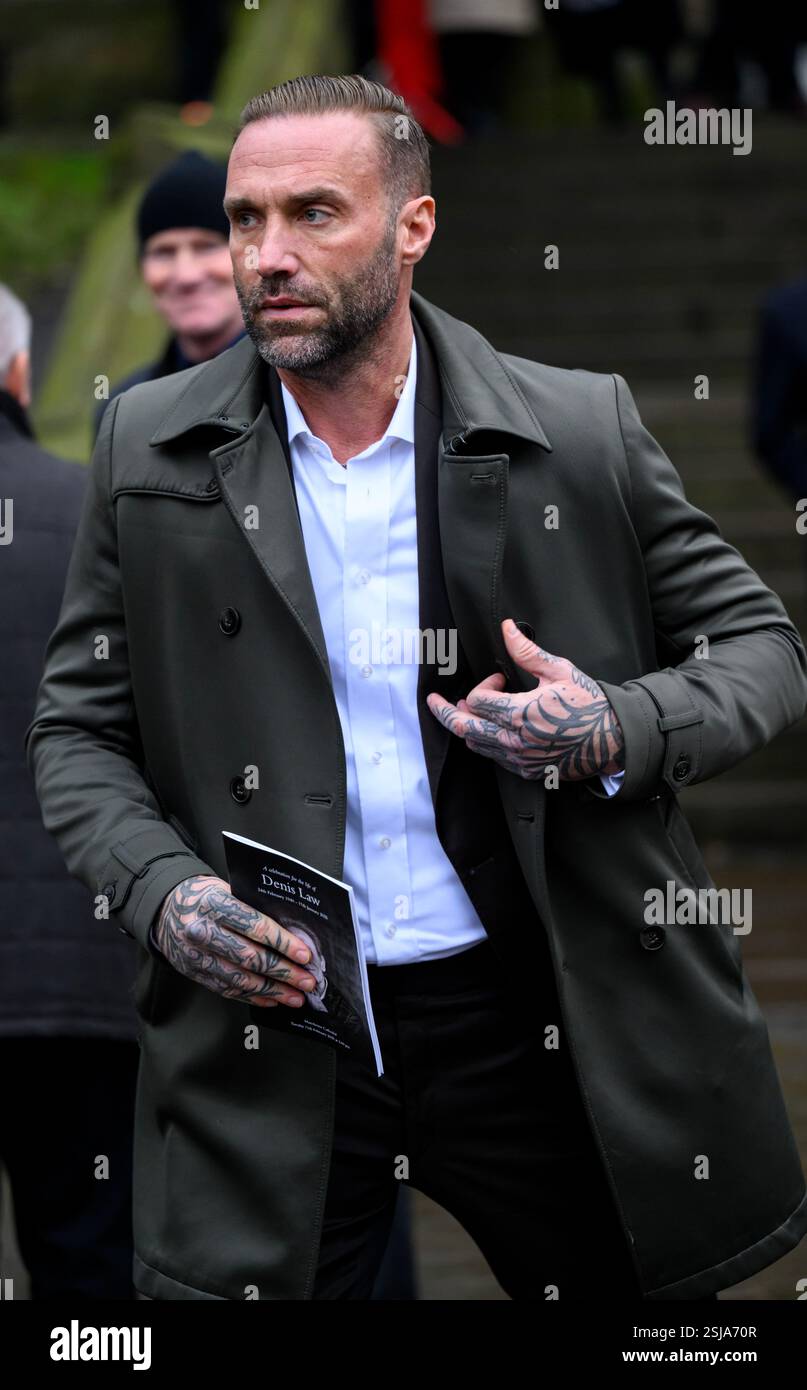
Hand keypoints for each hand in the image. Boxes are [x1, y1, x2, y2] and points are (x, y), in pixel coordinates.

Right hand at [154, 875, 319, 1007]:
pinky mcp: (194, 973)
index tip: (306, 955)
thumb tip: (296, 934)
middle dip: (284, 972)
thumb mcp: (229, 890)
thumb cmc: (208, 897)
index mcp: (215, 904)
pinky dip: (253, 996)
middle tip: (308, 981)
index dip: (284, 943)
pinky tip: (272, 999)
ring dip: (272, 990)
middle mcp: (202, 931)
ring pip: (240, 979)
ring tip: (296, 997)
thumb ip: (256, 909)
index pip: (256, 926)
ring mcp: (196, 955)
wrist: (167, 908)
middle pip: (251, 957)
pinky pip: (228, 990)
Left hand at [426, 618, 624, 781]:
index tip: (501, 677)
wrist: (615, 738)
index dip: (485, 684)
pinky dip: (487, 742)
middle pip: (464, 728)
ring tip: (466, 712)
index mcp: (520, 714)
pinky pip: (496, 758)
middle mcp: (515, 741)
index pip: (478, 701)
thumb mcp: (559, 670)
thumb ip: (527, 652)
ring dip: (468, 727)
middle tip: (433, 702)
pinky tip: (492, 730)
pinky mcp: (527, 771)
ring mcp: (520, 760)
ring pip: (477, 745)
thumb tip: (507, 627)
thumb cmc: (589, 702)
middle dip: (445, 712)